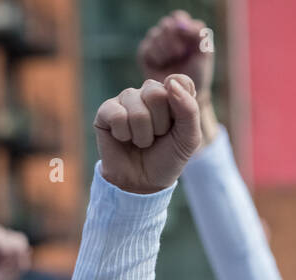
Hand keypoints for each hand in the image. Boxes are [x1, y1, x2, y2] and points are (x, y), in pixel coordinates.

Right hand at [94, 76, 201, 193]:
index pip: (180, 81)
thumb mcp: (189, 139)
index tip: (177, 125)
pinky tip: (124, 139)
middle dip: (160, 124)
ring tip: (142, 142)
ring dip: (143, 135)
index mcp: (172, 94)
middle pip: (156, 93)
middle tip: (158, 136)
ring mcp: (127, 99)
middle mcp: (148, 92)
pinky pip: (117, 115)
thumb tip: (170, 82)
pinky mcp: (107, 110)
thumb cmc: (167, 158)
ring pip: (137, 109)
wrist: (143, 182)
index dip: (181, 104)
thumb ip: (189, 110)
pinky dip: (124, 135)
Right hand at [139, 10, 213, 102]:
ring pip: (155, 35)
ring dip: (165, 50)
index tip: (185, 42)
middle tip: (179, 54)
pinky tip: (161, 65)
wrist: (184, 98)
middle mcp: (168, 34)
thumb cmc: (197, 75)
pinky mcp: (145, 53)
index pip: (178, 17)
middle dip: (173, 40)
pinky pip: (147, 47)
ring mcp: (155, 43)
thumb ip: (200, 35)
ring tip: (171, 62)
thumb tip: (187, 25)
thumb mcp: (204, 54)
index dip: (181, 27)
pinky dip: (156, 57)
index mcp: (184, 31)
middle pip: (166, 25)